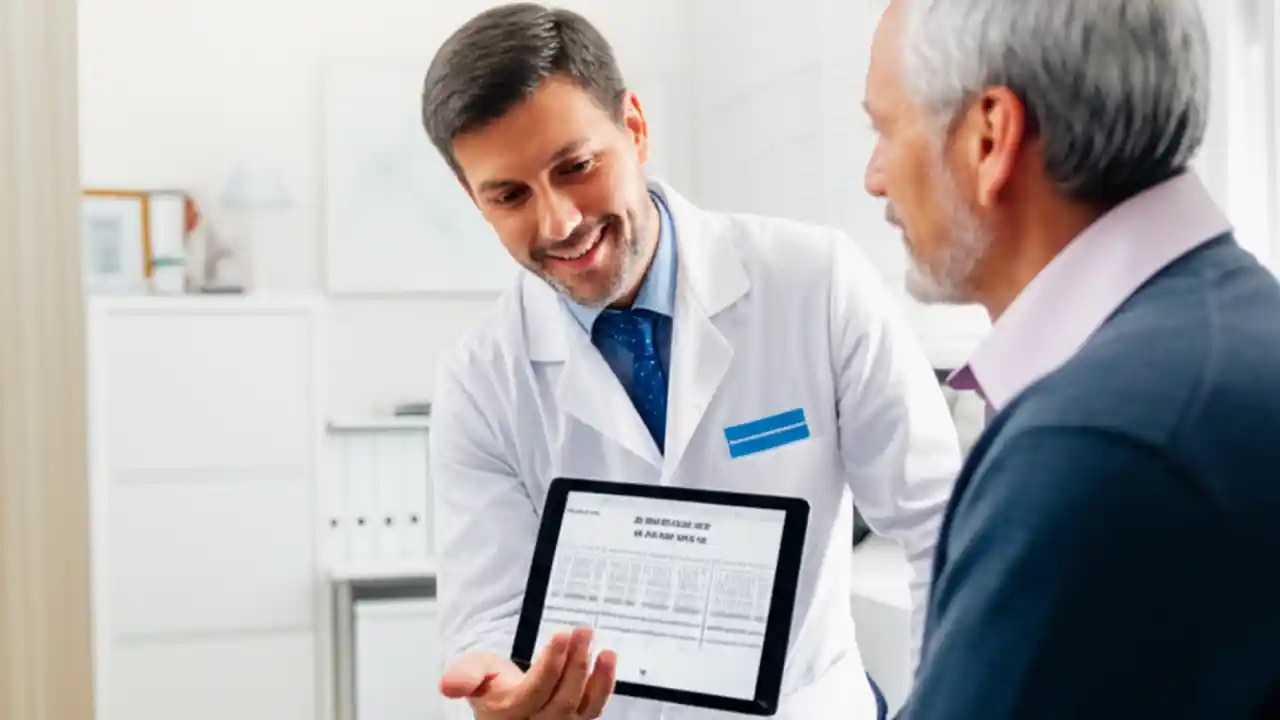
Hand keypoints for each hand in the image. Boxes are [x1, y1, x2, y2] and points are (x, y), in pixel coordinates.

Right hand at [440, 627, 616, 718]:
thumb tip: (448, 685)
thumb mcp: (473, 670)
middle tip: (583, 630)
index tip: (561, 635)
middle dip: (574, 664)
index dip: (550, 665)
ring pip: (580, 706)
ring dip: (593, 675)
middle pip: (560, 700)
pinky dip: (603, 685)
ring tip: (601, 646)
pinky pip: (593, 708)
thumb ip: (465, 675)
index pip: (533, 693)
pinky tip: (607, 659)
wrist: (503, 695)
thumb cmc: (490, 682)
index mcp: (506, 714)